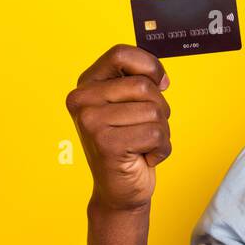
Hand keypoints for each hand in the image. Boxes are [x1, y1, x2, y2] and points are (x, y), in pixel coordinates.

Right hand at [66, 44, 171, 213]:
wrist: (119, 191)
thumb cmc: (130, 145)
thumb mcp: (130, 106)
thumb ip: (139, 82)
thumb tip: (160, 78)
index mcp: (86, 85)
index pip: (121, 53)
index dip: (149, 65)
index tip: (160, 84)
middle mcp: (82, 100)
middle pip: (144, 86)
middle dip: (159, 109)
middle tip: (145, 130)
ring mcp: (91, 122)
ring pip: (154, 111)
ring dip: (162, 133)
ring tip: (144, 145)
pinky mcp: (106, 144)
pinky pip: (155, 134)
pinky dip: (161, 149)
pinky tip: (145, 158)